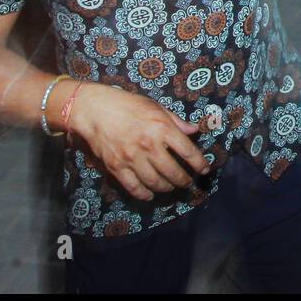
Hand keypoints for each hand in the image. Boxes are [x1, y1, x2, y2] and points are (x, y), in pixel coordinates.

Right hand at [70, 82, 209, 200]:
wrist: (96, 110)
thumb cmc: (129, 105)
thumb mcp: (156, 107)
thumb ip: (176, 121)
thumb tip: (195, 130)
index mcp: (162, 128)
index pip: (187, 151)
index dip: (199, 163)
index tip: (204, 169)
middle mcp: (149, 146)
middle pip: (173, 172)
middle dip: (184, 180)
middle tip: (188, 183)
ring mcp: (132, 159)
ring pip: (156, 183)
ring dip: (167, 188)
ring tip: (171, 187)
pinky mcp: (117, 167)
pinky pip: (134, 187)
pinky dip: (145, 194)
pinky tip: (151, 194)